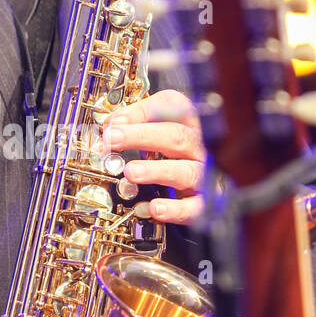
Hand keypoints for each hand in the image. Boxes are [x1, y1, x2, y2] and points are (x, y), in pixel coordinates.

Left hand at [103, 88, 204, 225]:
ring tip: (131, 172)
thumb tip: (111, 125)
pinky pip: (193, 207)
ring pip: (185, 171)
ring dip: (156, 171)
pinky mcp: (204, 204)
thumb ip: (137, 126)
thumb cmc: (174, 159)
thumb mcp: (158, 136)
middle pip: (177, 136)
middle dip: (142, 136)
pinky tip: (154, 207)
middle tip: (114, 140)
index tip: (116, 122)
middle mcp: (199, 149)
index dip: (144, 111)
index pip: (174, 107)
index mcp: (189, 126)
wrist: (203, 196)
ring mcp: (204, 177)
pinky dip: (173, 209)